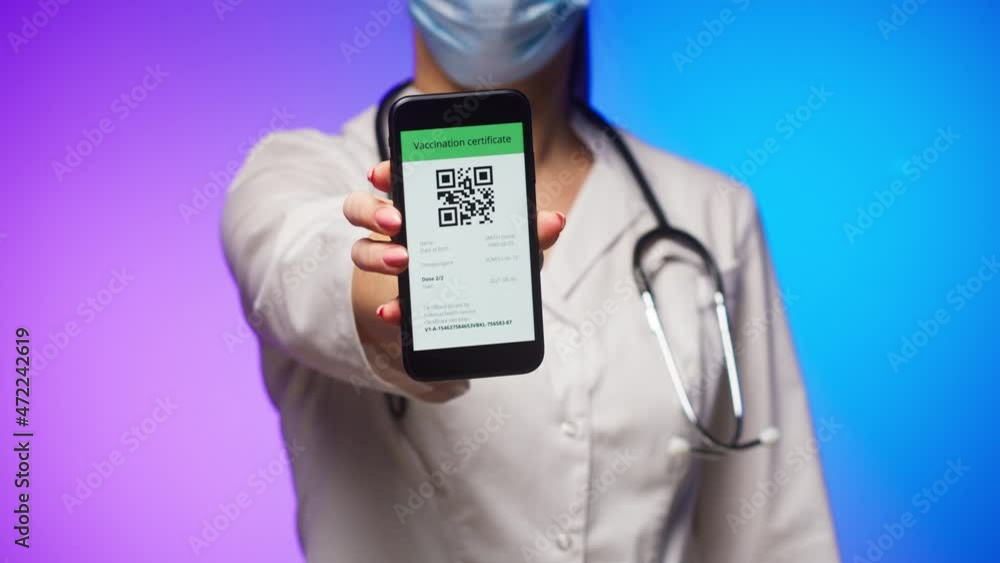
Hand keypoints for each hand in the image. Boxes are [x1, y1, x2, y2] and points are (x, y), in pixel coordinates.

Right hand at [343, 160, 566, 325]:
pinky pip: (384, 299)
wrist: (480, 306)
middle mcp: (398, 226)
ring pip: (361, 250)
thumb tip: (555, 221)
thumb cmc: (491, 254)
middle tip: (396, 221)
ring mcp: (391, 259)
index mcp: (423, 201)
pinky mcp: (398, 297)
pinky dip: (390, 306)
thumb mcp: (511, 241)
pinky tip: (394, 311)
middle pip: (361, 208)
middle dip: (373, 210)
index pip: (391, 176)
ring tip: (404, 261)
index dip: (383, 170)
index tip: (382, 174)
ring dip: (376, 255)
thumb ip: (529, 230)